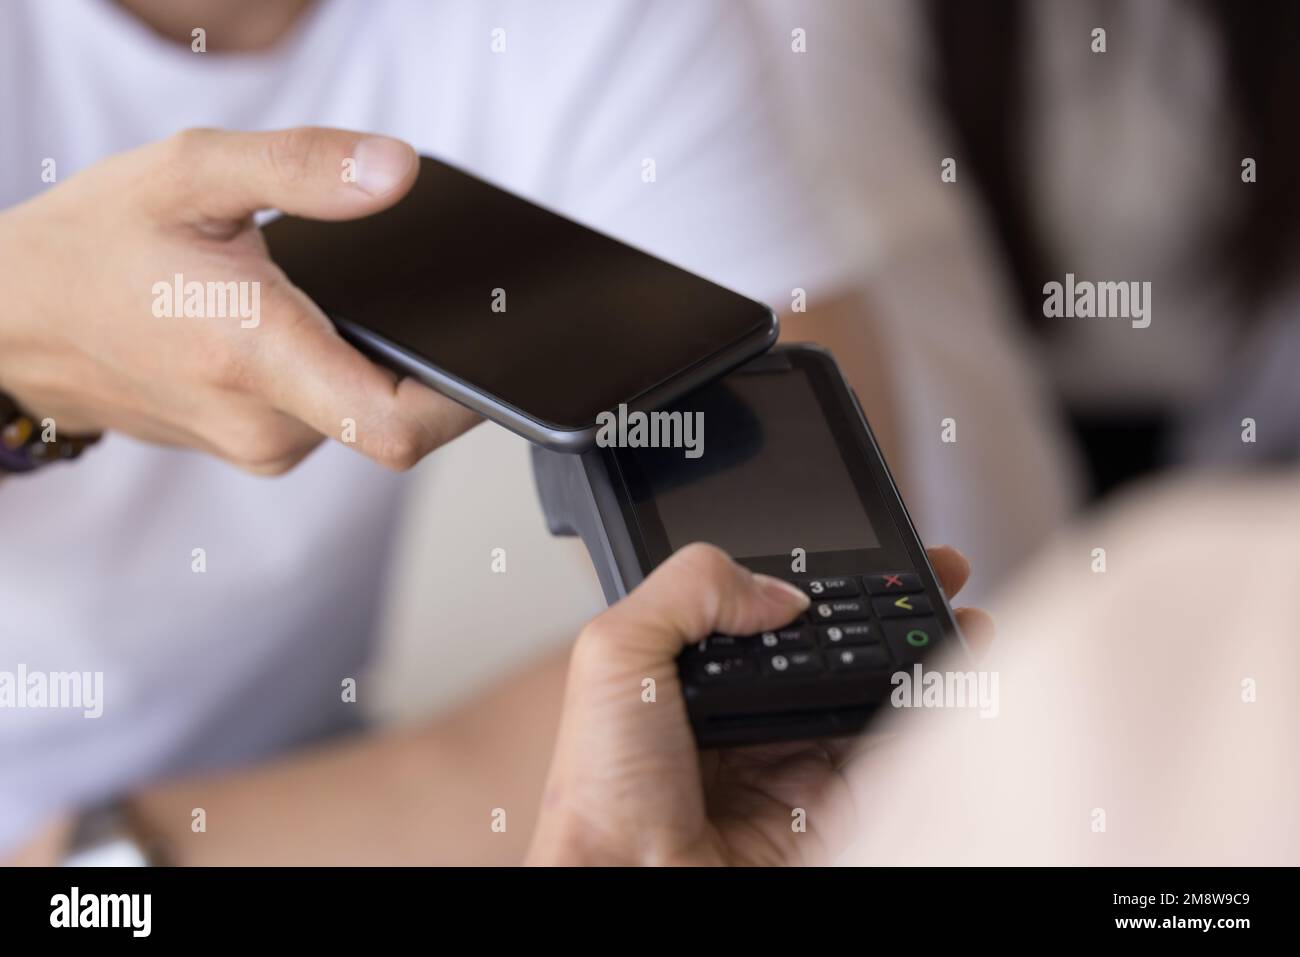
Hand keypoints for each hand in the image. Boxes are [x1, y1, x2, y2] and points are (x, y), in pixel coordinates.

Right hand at [0, 127, 478, 473]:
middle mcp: (265, 427)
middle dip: (423, 360)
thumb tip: (397, 170)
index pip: (397, 428)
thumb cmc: (96, 245)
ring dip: (375, 361)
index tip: (488, 348)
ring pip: (361, 415)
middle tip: (413, 292)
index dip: (463, 401)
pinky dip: (341, 372)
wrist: (17, 320)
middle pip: (396, 418)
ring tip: (342, 297)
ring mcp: (259, 447)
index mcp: (255, 358)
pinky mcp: (254, 446)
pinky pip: (328, 417)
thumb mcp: (190, 174)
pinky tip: (314, 322)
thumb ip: (301, 168)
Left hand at [527, 543, 991, 865]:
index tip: (862, 547)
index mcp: (691, 673)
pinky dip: (928, 721)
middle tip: (934, 574)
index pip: (765, 610)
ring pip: (870, 696)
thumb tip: (779, 590)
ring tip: (964, 617)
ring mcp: (790, 763)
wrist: (628, 885)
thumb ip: (691, 588)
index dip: (816, 577)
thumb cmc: (598, 792)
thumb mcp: (616, 653)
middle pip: (830, 648)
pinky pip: (888, 757)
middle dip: (888, 608)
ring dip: (923, 655)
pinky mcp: (828, 810)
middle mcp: (744, 715)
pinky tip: (953, 683)